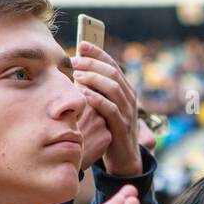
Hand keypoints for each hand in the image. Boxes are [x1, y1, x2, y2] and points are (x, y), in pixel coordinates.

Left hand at [73, 40, 156, 175]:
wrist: (124, 159)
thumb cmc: (109, 130)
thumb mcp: (104, 108)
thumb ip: (96, 91)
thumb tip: (78, 72)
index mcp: (125, 90)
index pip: (113, 64)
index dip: (98, 53)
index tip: (82, 44)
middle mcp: (129, 98)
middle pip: (112, 72)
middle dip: (92, 63)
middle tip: (74, 60)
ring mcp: (127, 112)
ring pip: (113, 87)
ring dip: (94, 78)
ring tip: (77, 75)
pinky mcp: (122, 126)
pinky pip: (111, 109)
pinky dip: (97, 99)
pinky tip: (83, 94)